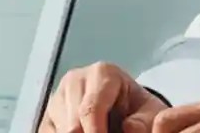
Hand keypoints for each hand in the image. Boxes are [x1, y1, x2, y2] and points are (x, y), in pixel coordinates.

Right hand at [39, 62, 168, 132]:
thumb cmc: (138, 110)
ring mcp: (58, 96)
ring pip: (61, 130)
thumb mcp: (150, 112)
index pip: (91, 109)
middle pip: (72, 124)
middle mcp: (75, 80)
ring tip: (102, 132)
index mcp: (102, 73)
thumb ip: (144, 121)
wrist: (126, 106)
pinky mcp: (48, 114)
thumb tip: (130, 128)